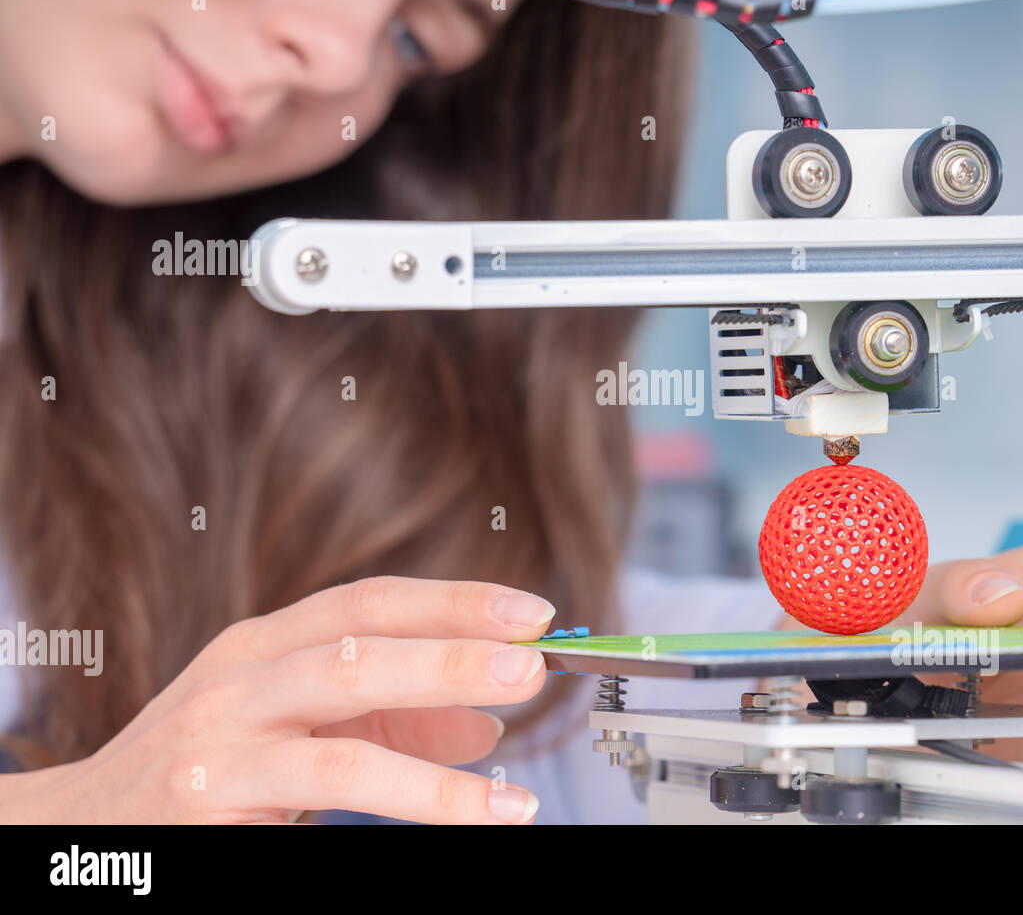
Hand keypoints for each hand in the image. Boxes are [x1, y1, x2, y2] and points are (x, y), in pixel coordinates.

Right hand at [2, 577, 554, 822]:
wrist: (82, 828)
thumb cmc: (210, 767)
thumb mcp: (295, 725)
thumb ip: (389, 721)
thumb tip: (489, 727)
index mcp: (264, 645)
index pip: (367, 603)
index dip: (453, 601)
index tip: (530, 613)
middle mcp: (238, 681)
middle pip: (357, 652)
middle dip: (452, 656)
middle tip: (532, 670)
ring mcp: (218, 748)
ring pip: (340, 740)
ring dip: (435, 772)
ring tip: (513, 796)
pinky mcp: (210, 812)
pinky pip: (318, 808)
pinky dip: (401, 813)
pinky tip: (460, 824)